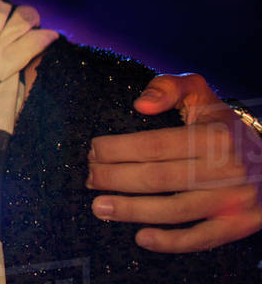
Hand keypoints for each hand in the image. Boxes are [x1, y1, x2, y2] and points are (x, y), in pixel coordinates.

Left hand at [87, 73, 261, 252]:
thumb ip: (169, 87)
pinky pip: (201, 238)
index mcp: (214, 136)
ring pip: (175, 210)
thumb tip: (141, 104)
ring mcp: (234, 200)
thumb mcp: (201, 95)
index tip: (92, 151)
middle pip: (158, 178)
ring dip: (132, 211)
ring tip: (99, 207)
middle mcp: (226, 170)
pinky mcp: (239, 224)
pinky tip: (140, 237)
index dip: (118, 149)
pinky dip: (170, 242)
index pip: (155, 145)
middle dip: (116, 179)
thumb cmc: (223, 126)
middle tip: (89, 178)